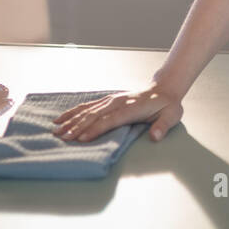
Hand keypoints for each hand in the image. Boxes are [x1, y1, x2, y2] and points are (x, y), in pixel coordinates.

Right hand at [52, 81, 183, 142]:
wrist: (163, 89)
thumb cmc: (167, 106)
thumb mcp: (171, 116)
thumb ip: (162, 126)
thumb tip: (155, 136)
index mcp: (133, 108)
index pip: (112, 120)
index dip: (97, 129)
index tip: (82, 138)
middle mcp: (119, 102)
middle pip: (95, 115)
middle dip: (78, 126)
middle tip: (63, 138)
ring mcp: (112, 100)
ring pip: (88, 110)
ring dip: (72, 120)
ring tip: (56, 129)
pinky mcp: (107, 100)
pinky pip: (88, 105)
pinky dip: (74, 112)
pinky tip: (62, 118)